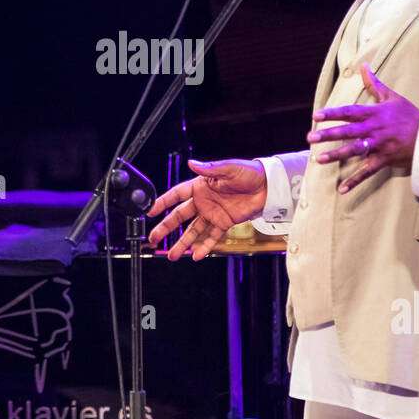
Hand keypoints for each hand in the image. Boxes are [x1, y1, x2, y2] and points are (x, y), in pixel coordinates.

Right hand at [146, 158, 266, 260]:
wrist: (269, 186)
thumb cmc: (249, 172)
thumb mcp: (229, 168)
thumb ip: (210, 168)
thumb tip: (192, 163)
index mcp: (201, 185)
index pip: (176, 195)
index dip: (163, 202)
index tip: (150, 210)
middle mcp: (204, 200)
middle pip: (180, 216)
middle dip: (166, 227)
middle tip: (154, 237)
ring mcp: (213, 213)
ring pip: (193, 230)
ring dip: (183, 242)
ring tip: (172, 255)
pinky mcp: (225, 223)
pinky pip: (212, 236)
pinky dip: (204, 246)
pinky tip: (196, 255)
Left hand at [307, 63, 418, 193]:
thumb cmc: (409, 115)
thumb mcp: (392, 97)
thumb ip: (374, 83)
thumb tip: (364, 65)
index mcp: (375, 114)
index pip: (350, 112)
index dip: (333, 114)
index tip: (316, 115)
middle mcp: (375, 130)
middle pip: (349, 132)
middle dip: (329, 134)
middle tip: (310, 137)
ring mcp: (380, 146)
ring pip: (355, 151)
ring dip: (337, 156)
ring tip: (319, 160)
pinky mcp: (385, 160)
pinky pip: (368, 172)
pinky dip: (355, 181)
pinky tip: (341, 189)